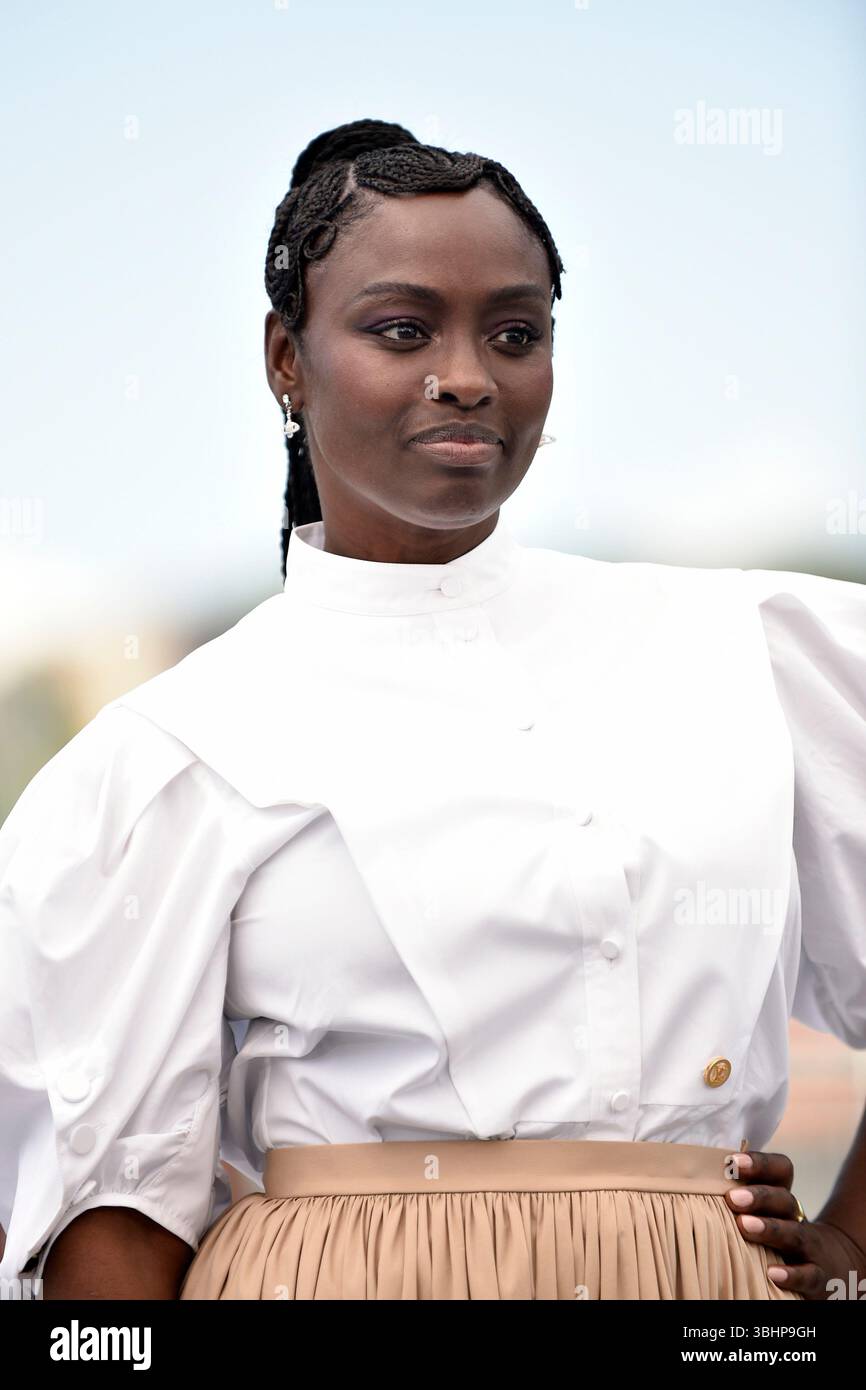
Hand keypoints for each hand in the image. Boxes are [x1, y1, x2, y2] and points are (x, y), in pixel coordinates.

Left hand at [725, 1148, 865, 1299]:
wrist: (829, 1264)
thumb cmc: (777, 1232)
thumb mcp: (762, 1211)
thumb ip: (735, 1195)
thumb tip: (689, 1181)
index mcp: (782, 1195)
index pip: (780, 1169)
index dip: (759, 1163)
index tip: (732, 1161)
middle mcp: (797, 1217)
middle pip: (784, 1199)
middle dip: (759, 1196)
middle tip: (732, 1198)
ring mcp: (810, 1246)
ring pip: (795, 1234)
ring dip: (770, 1229)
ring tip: (744, 1226)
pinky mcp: (818, 1276)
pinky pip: (809, 1275)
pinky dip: (792, 1275)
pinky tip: (771, 1273)